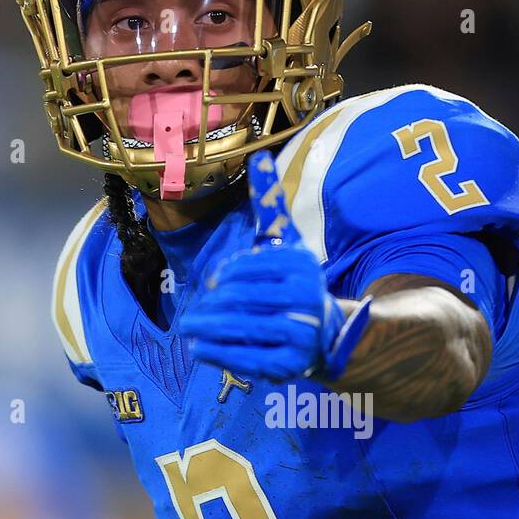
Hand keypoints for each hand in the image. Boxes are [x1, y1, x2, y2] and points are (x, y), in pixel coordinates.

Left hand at [181, 152, 345, 381]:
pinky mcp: (292, 364)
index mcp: (301, 264)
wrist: (328, 334)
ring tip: (189, 328)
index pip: (248, 266)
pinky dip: (220, 354)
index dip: (224, 275)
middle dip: (212, 305)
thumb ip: (270, 204)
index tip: (212, 282)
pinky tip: (200, 349)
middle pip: (242, 298)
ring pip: (242, 328)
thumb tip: (259, 155)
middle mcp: (305, 297)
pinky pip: (247, 359)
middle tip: (192, 312)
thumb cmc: (295, 282)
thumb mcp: (286, 242)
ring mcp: (301, 333)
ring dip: (209, 329)